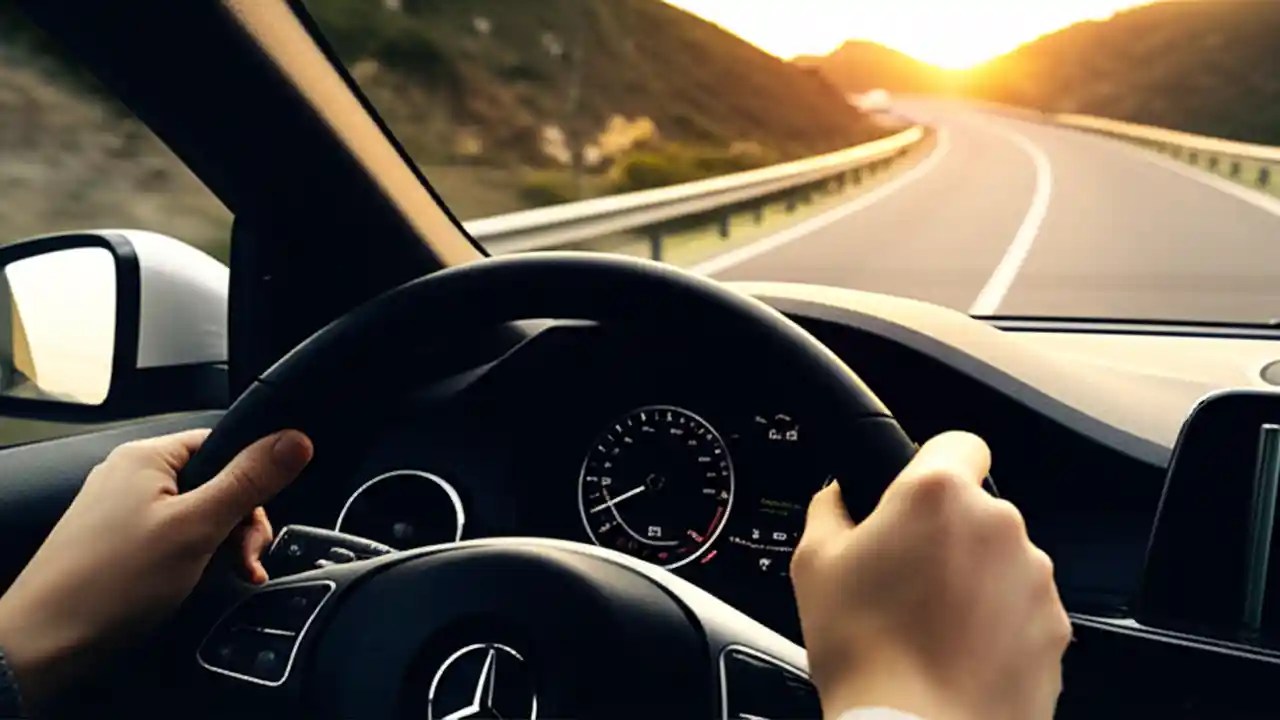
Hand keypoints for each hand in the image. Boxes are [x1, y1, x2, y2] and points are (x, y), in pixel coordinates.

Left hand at [0, 428, 312, 713]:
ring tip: (221, 579)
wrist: (44, 646)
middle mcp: (133, 477)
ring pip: (198, 516)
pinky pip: (174, 539)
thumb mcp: (196, 528)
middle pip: (217, 484)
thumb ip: (249, 481)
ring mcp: (123, 512)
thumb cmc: (108, 585)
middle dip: (239, 526)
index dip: (253, 485)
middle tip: (242, 563)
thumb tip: (295, 440)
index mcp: (148, 456)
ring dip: (221, 548)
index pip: (226, 445)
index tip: (258, 524)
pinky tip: (197, 584)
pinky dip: (194, 561)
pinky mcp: (120, 544)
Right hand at [791, 432, 1069, 719]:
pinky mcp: (1055, 629)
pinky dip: (997, 625)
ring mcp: (1034, 579)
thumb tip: (838, 497)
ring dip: (974, 581)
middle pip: (976, 511)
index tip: (916, 494)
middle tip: (904, 578)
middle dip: (947, 535)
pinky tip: (957, 654)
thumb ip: (830, 509)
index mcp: (938, 495)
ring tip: (929, 625)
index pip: (958, 442)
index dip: (933, 464)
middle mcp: (998, 526)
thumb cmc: (864, 651)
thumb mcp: (814, 564)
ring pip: (1002, 561)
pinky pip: (1022, 610)